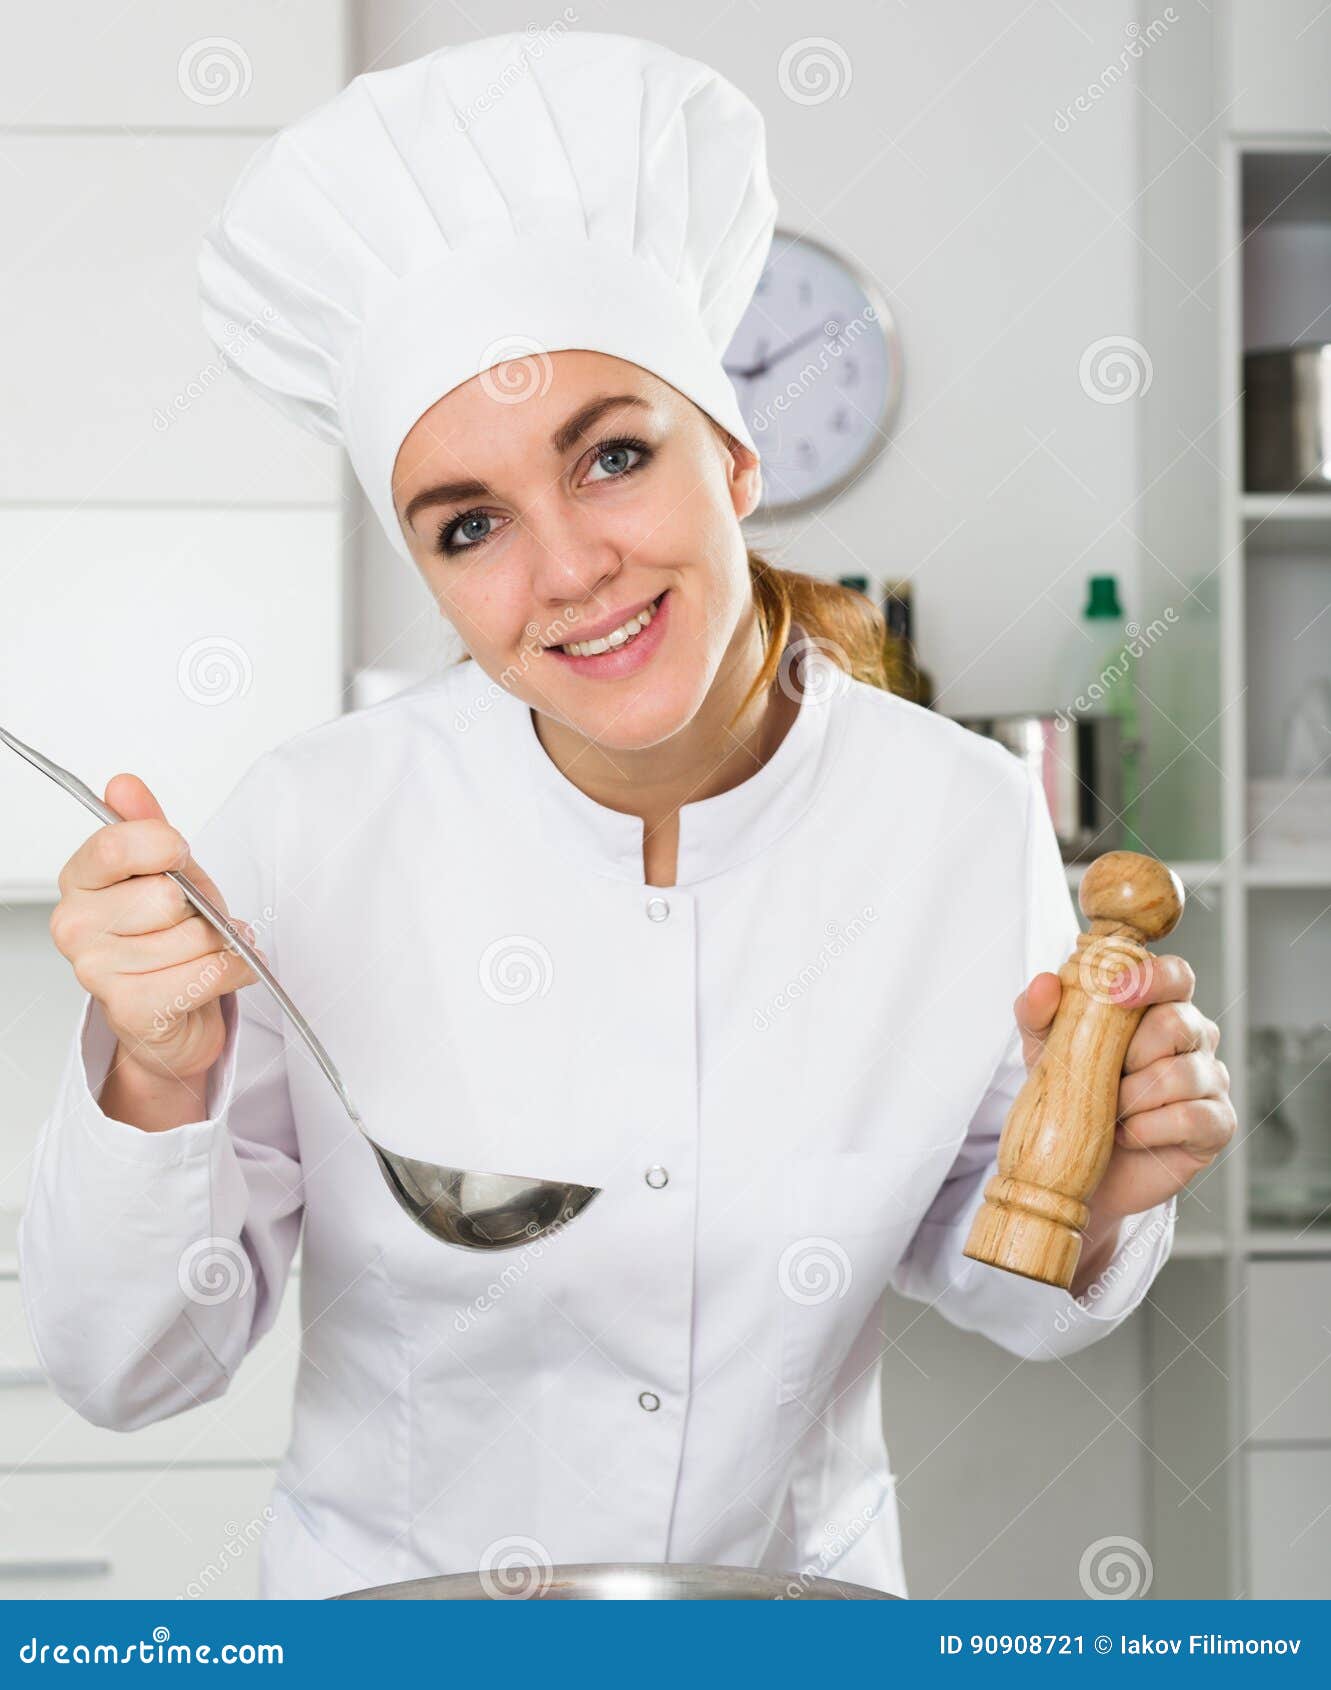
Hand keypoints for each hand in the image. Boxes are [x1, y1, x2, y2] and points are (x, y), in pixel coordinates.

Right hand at [49, 773, 260, 1085]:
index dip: (166, 847)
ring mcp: (97, 971)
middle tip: (195, 920)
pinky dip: (234, 969)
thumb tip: (123, 784)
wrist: (173, 1013)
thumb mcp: (166, 870)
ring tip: (204, 950)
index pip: (117, 845)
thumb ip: (147, 826)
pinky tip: (222, 971)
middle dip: (201, 906)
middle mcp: (75, 925)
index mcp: (80, 880)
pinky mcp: (131, 1008)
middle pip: (169, 895)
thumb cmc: (170, 936)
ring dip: (220, 943)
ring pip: (195, 936)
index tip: (179, 855)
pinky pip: (208, 973)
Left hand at [1013, 956, 1234, 1286]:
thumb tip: (1044, 983)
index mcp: (1160, 1006)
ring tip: (1109, 1112)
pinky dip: (1148, 1128)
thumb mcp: (1043, 1050)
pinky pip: (1190, 1117)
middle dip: (1128, 1054)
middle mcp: (1196, 1036)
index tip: (1116, 994)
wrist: (1077, 1166)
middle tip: (1102, 1077)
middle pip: (1176, 1023)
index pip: (1176, 975)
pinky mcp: (1218, 1124)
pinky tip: (1127, 1135)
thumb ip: (1038, 1012)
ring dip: (1131, 1098)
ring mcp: (1212, 1079)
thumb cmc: (1070, 1094)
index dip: (1152, 978)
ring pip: (1180, 1074)